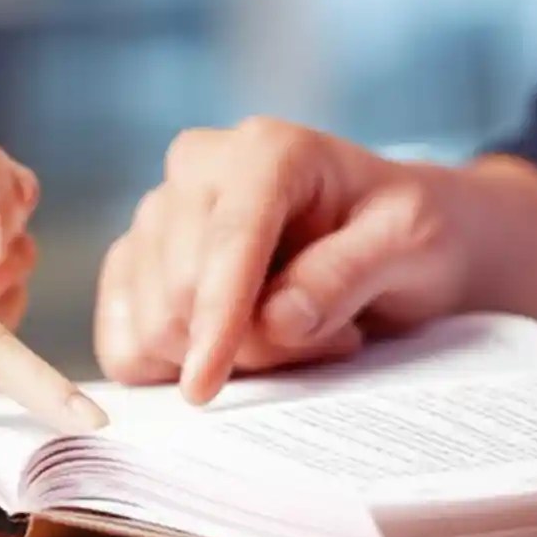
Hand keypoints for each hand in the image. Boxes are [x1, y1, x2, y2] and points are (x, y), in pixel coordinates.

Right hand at [96, 117, 476, 403]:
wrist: (391, 237)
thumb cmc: (406, 232)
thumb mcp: (413, 245)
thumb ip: (347, 274)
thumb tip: (276, 318)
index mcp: (264, 151)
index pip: (227, 241)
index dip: (216, 318)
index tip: (205, 385)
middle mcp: (196, 171)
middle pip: (180, 293)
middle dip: (248, 346)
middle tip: (328, 340)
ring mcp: (157, 217)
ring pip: (152, 326)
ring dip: (222, 359)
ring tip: (293, 334)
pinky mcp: (136, 265)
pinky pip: (123, 343)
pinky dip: (172, 368)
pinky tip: (229, 349)